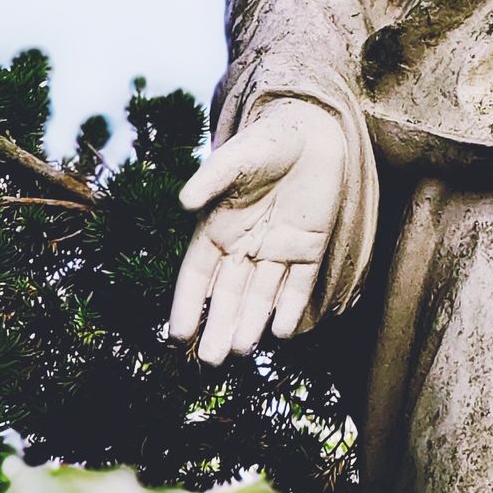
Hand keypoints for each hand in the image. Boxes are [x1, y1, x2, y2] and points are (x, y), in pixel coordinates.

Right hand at [169, 96, 357, 366]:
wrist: (313, 132)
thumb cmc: (267, 141)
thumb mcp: (238, 157)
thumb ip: (212, 178)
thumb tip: (184, 201)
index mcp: (217, 227)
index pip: (198, 274)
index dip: (188, 304)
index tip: (178, 335)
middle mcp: (245, 246)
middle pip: (228, 294)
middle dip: (219, 326)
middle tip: (210, 361)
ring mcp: (278, 250)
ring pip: (261, 296)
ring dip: (251, 324)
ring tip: (240, 351)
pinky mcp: (310, 249)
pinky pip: (299, 284)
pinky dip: (290, 307)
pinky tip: (281, 331)